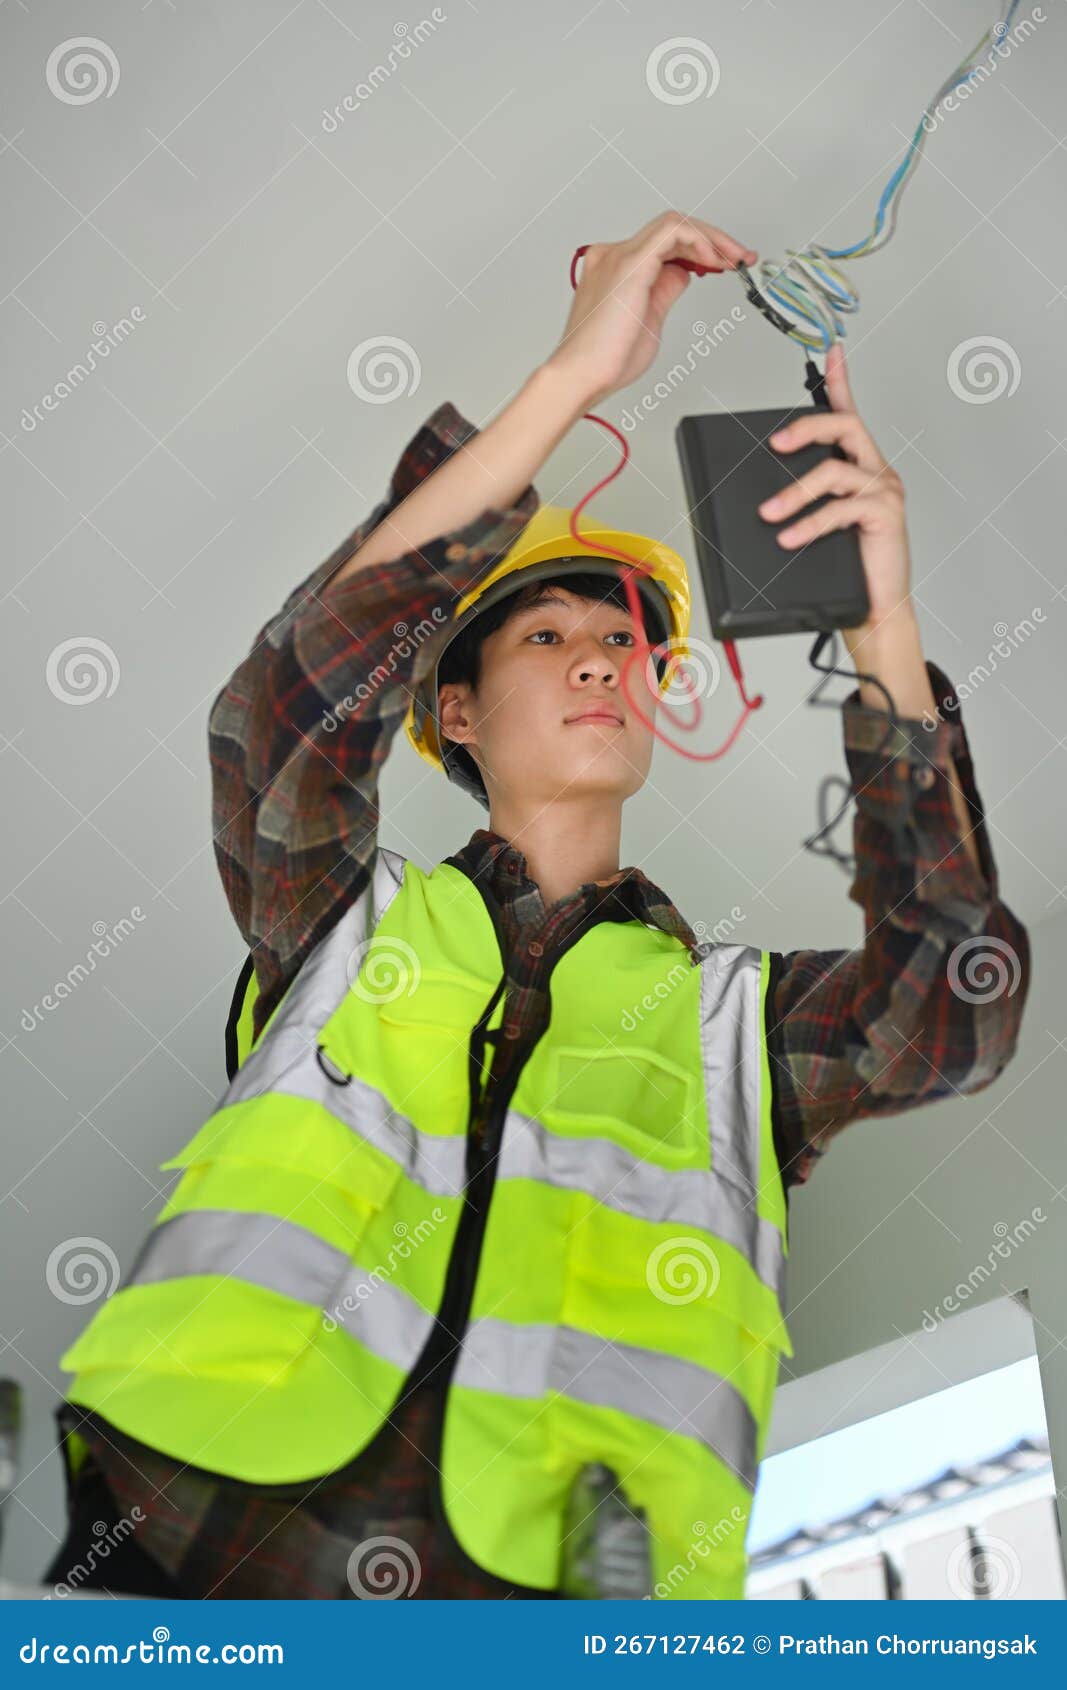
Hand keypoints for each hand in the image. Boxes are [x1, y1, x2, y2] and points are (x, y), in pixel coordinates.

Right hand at [547, 210, 757, 409]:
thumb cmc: (607, 361)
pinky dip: (698, 240)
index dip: (701, 249)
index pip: (666, 244)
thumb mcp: (650, 319)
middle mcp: (615, 255)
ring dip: (711, 238)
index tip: (726, 263)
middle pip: (673, 229)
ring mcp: (620, 255)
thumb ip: (665, 291)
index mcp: (617, 268)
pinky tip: (714, 259)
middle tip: (740, 257)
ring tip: (733, 258)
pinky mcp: (631, 262)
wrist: (582, 375)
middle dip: (713, 240)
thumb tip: (684, 273)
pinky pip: (672, 231)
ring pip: (674, 224)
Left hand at [757, 341, 915, 651]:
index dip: (840, 380)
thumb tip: (756, 502)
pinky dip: (810, 522)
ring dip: (795, 491)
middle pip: (845, 426)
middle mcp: (876, 471)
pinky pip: (841, 507)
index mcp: (859, 468)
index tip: (831, 350)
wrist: (873, 612)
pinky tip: (789, 537)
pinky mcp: (886, 515)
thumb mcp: (814, 529)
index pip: (849, 414)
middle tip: (775, 445)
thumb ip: (797, 506)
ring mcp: (884, 492)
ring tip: (768, 514)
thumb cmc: (845, 571)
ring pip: (836, 470)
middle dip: (807, 427)